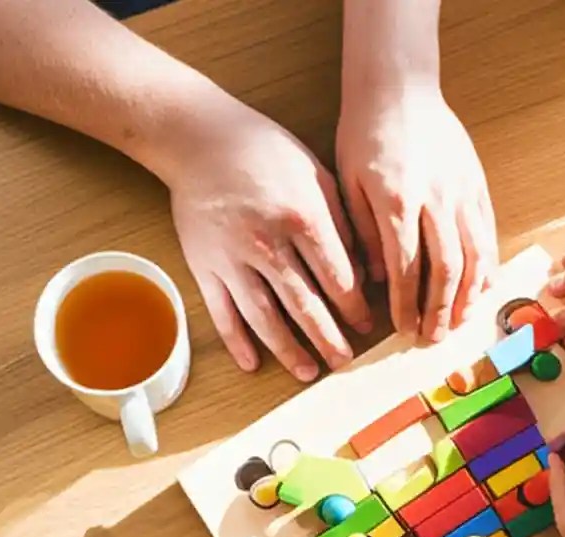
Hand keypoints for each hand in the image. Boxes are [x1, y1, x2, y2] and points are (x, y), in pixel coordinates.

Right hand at [169, 112, 370, 381]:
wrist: (198, 137)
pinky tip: (253, 364)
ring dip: (289, 350)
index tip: (367, 324)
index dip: (354, 306)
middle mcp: (268, 244)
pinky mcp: (203, 265)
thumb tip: (366, 272)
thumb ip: (343, 222)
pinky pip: (222, 312)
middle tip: (346, 361)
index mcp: (302, 219)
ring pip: (265, 317)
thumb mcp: (317, 175)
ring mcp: (231, 258)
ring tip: (309, 371)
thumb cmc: (265, 152)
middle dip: (329, 338)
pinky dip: (237, 342)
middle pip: (305, 304)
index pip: (337, 277)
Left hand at [337, 87, 495, 342]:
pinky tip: (482, 288)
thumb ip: (363, 233)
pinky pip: (488, 233)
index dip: (407, 305)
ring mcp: (463, 192)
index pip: (407, 268)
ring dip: (469, 294)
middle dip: (441, 309)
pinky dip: (488, 265)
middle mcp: (436, 200)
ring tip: (460, 321)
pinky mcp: (477, 185)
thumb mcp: (349, 182)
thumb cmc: (365, 133)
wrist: (399, 87)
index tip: (403, 329)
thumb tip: (377, 282)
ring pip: (475, 254)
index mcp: (398, 201)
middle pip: (446, 268)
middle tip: (435, 338)